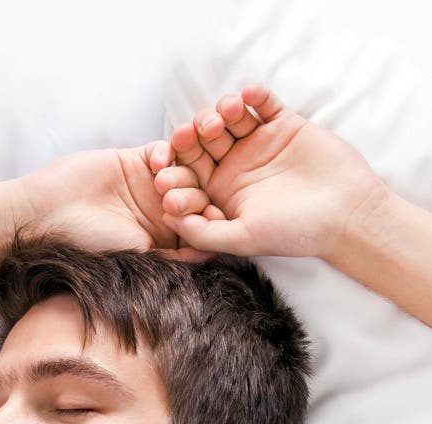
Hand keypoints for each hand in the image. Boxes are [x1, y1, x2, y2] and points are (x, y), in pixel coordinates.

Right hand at [18, 144, 209, 259]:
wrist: (51, 213)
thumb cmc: (91, 242)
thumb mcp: (139, 255)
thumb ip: (176, 255)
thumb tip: (213, 253)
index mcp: (165, 238)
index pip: (200, 227)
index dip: (209, 223)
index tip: (213, 222)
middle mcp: (161, 211)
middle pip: (198, 198)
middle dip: (195, 199)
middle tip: (175, 204)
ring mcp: (150, 184)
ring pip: (186, 172)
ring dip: (183, 175)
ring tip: (165, 183)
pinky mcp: (136, 159)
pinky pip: (165, 151)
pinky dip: (167, 154)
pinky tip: (156, 164)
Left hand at [155, 85, 386, 260]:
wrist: (346, 215)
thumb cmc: (295, 233)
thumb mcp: (243, 239)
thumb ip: (204, 233)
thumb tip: (168, 218)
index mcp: (219, 194)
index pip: (187, 175)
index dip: (175, 170)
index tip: (167, 169)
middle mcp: (235, 167)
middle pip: (203, 141)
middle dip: (195, 134)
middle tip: (195, 131)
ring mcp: (258, 144)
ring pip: (229, 118)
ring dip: (222, 110)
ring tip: (228, 112)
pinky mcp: (283, 125)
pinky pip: (264, 103)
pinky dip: (256, 95)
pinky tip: (250, 94)